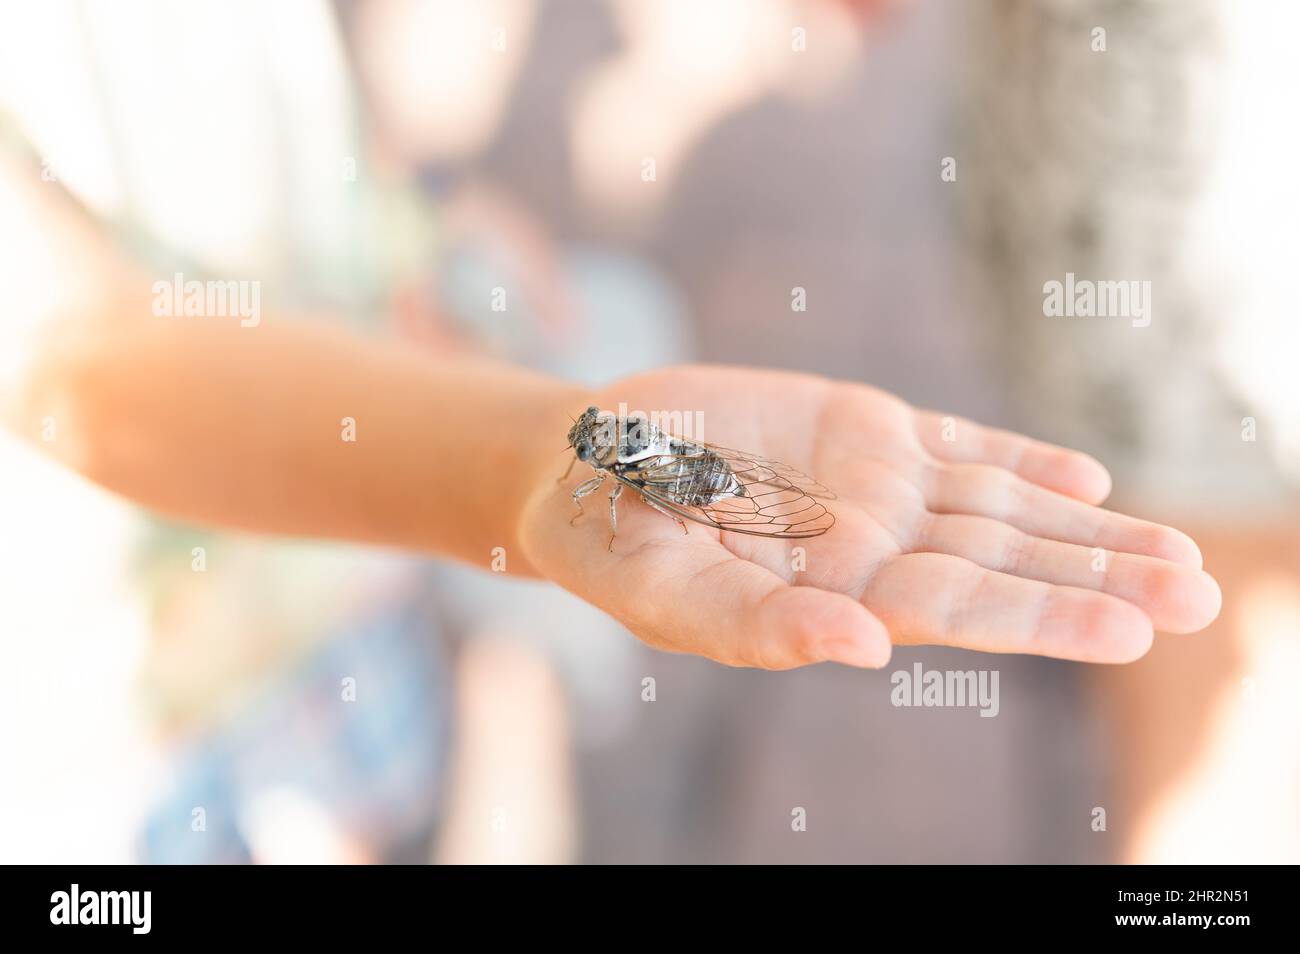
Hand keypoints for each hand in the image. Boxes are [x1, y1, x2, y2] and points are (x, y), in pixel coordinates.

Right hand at [518, 365, 1221, 667]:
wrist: (584, 465)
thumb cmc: (606, 540)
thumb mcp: (666, 590)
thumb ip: (760, 625)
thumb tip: (866, 646)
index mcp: (833, 593)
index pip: (960, 610)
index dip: (1043, 616)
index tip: (1133, 628)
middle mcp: (872, 546)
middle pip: (1005, 563)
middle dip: (1099, 579)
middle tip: (1199, 597)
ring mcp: (874, 486)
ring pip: (1001, 506)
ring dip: (1089, 529)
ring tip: (1179, 557)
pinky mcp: (862, 430)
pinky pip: (958, 445)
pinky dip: (1022, 458)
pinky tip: (1086, 476)